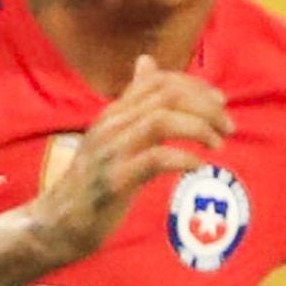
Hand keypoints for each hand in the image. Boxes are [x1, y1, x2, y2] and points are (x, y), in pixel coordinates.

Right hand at [27, 56, 230, 266]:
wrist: (58, 223)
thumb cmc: (92, 181)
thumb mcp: (112, 134)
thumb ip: (134, 102)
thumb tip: (147, 61)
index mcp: (113, 112)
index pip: (158, 80)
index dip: (194, 85)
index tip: (219, 103)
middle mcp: (111, 124)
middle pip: (166, 95)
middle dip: (205, 106)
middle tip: (228, 126)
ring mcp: (111, 151)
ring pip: (162, 120)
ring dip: (198, 128)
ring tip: (218, 144)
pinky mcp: (114, 180)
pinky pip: (155, 158)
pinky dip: (183, 158)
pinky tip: (197, 167)